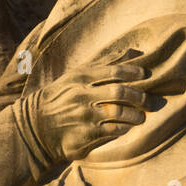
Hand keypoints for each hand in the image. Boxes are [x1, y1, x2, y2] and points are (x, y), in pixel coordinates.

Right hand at [26, 57, 147, 166]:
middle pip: (120, 92)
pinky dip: (125, 128)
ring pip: (119, 112)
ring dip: (135, 114)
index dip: (133, 72)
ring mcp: (84, 115)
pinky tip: (127, 127)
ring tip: (141, 116)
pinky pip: (113, 130)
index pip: (113, 71)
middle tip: (149, 100)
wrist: (36, 127)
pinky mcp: (86, 134)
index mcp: (80, 78)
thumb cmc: (61, 97)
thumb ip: (103, 64)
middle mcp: (82, 95)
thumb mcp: (75, 76)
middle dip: (139, 96)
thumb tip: (131, 51)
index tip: (145, 74)